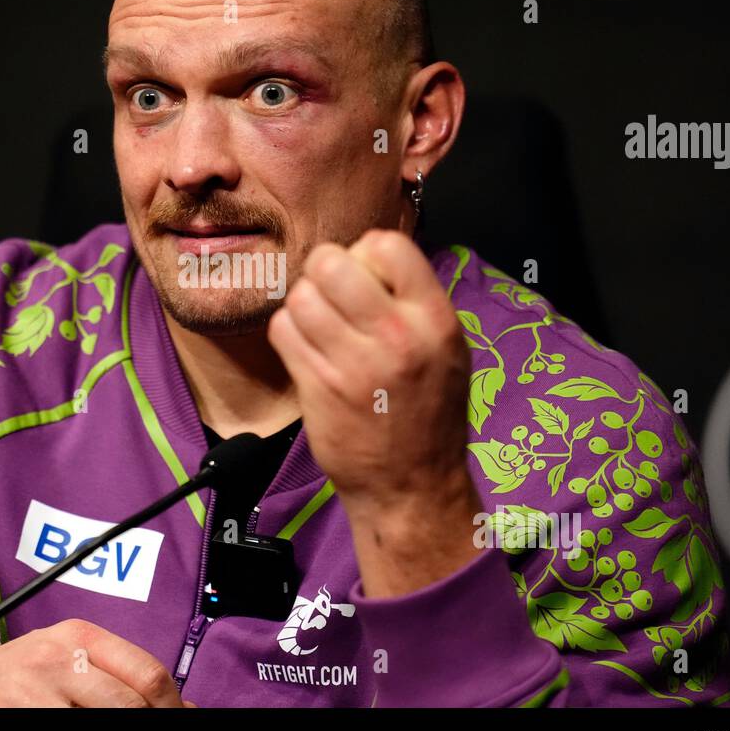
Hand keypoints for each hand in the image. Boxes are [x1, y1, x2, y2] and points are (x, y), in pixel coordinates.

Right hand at [0, 618, 191, 706]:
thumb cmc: (11, 681)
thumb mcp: (61, 661)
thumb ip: (114, 674)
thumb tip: (179, 703)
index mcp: (77, 636)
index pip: (147, 672)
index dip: (173, 705)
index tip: (184, 718)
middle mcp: (59, 658)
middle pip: (133, 703)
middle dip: (154, 722)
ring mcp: (37, 692)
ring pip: (107, 722)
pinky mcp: (21, 716)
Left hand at [267, 229, 480, 595]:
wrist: (412, 486)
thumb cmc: (429, 413)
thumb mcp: (446, 348)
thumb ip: (414, 300)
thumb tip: (366, 253)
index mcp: (434, 319)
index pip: (385, 244)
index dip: (364, 252)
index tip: (364, 276)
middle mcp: (396, 336)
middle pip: (330, 263)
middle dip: (323, 273)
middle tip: (331, 297)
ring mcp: (354, 363)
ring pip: (300, 296)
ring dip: (303, 306)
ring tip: (320, 328)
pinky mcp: (318, 387)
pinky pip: (283, 331)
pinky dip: (288, 334)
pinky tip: (307, 351)